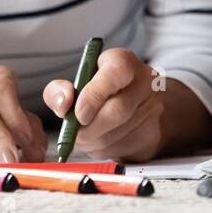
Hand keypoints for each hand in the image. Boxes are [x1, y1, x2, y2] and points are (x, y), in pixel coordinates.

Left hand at [42, 48, 164, 161]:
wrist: (136, 107)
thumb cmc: (101, 92)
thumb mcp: (76, 84)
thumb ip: (59, 90)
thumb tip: (62, 104)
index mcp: (123, 62)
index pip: (116, 71)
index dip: (95, 94)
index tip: (78, 113)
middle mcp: (143, 81)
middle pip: (117, 110)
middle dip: (89, 128)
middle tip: (74, 133)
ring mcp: (152, 108)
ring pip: (117, 134)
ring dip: (93, 142)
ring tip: (85, 137)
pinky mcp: (153, 133)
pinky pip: (124, 148)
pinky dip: (104, 150)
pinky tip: (100, 141)